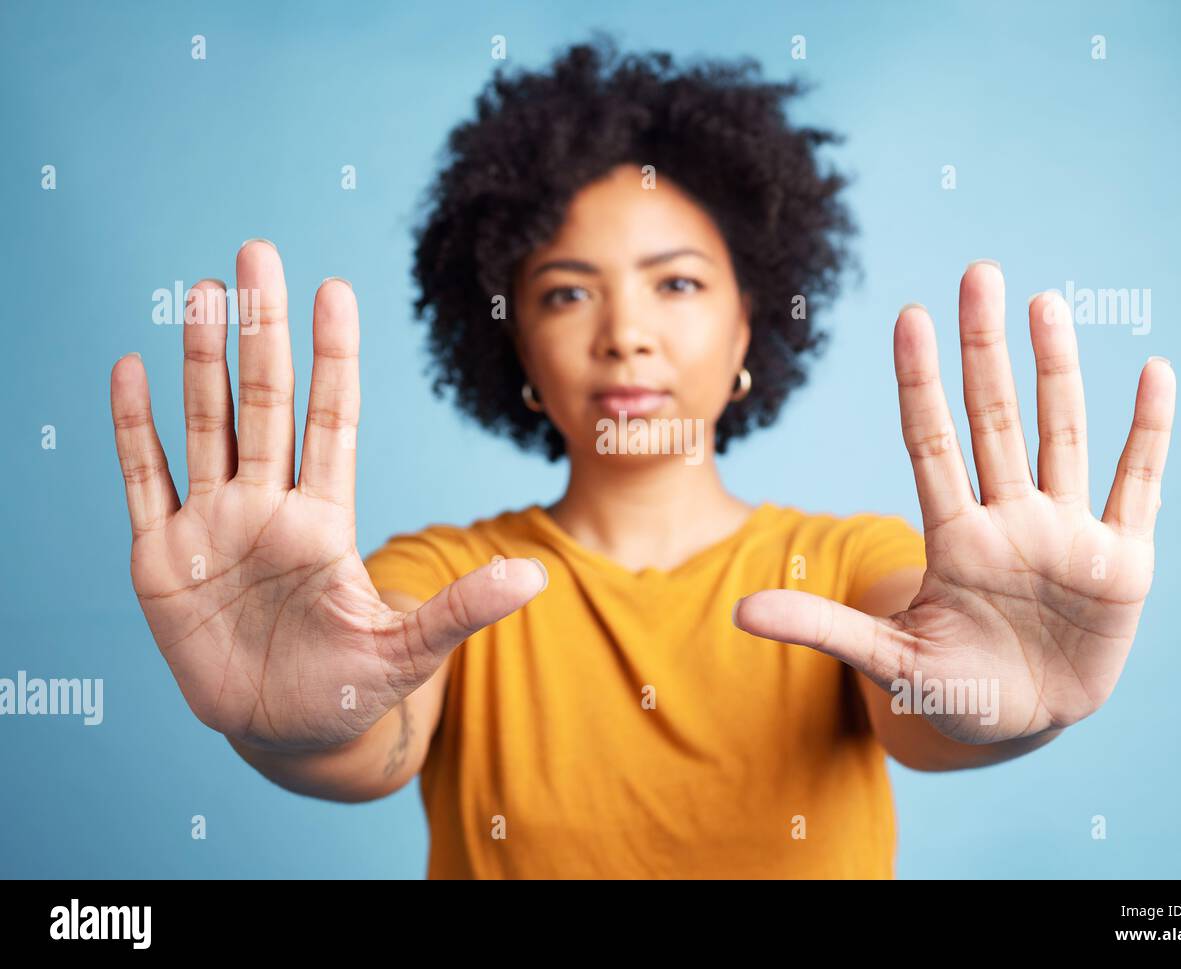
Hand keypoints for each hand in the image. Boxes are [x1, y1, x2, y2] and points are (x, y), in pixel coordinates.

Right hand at [110, 240, 545, 751]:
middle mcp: (268, 508)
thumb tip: (539, 578)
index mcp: (326, 521)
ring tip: (203, 291)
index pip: (330, 420)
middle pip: (264, 403)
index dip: (332, 358)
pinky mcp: (162, 558)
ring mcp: (213, 527)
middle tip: (259, 252)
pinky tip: (130, 367)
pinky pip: (145, 479)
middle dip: (261, 330)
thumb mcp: (409, 650)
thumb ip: (463, 609)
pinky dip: (134, 427)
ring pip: (206, 424)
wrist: (288, 731)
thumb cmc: (353, 688)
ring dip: (201, 360)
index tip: (336, 291)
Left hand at [733, 261, 1175, 744]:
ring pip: (1062, 436)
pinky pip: (1138, 486)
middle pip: (996, 421)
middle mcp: (1009, 521)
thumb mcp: (889, 663)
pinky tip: (1154, 373)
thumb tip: (738, 614)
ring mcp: (1066, 536)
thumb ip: (822, 628)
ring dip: (1058, 372)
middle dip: (986, 351)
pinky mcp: (1123, 562)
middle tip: (980, 273)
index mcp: (954, 540)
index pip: (931, 444)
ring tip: (1046, 304)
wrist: (1024, 721)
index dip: (920, 384)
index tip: (908, 318)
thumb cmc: (953, 688)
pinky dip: (1150, 434)